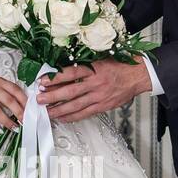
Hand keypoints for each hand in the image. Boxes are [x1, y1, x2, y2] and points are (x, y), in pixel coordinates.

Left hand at [36, 58, 151, 121]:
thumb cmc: (119, 66)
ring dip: (59, 110)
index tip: (42, 82)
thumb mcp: (101, 60)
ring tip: (47, 112)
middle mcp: (95, 83)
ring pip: (75, 105)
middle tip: (40, 100)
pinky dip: (72, 117)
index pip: (70, 74)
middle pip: (70, 92)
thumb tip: (63, 72)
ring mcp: (99, 96)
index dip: (55, 78)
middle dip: (52, 97)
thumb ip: (84, 65)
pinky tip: (63, 118)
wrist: (138, 75)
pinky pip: (85, 114)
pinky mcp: (103, 106)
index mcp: (94, 69)